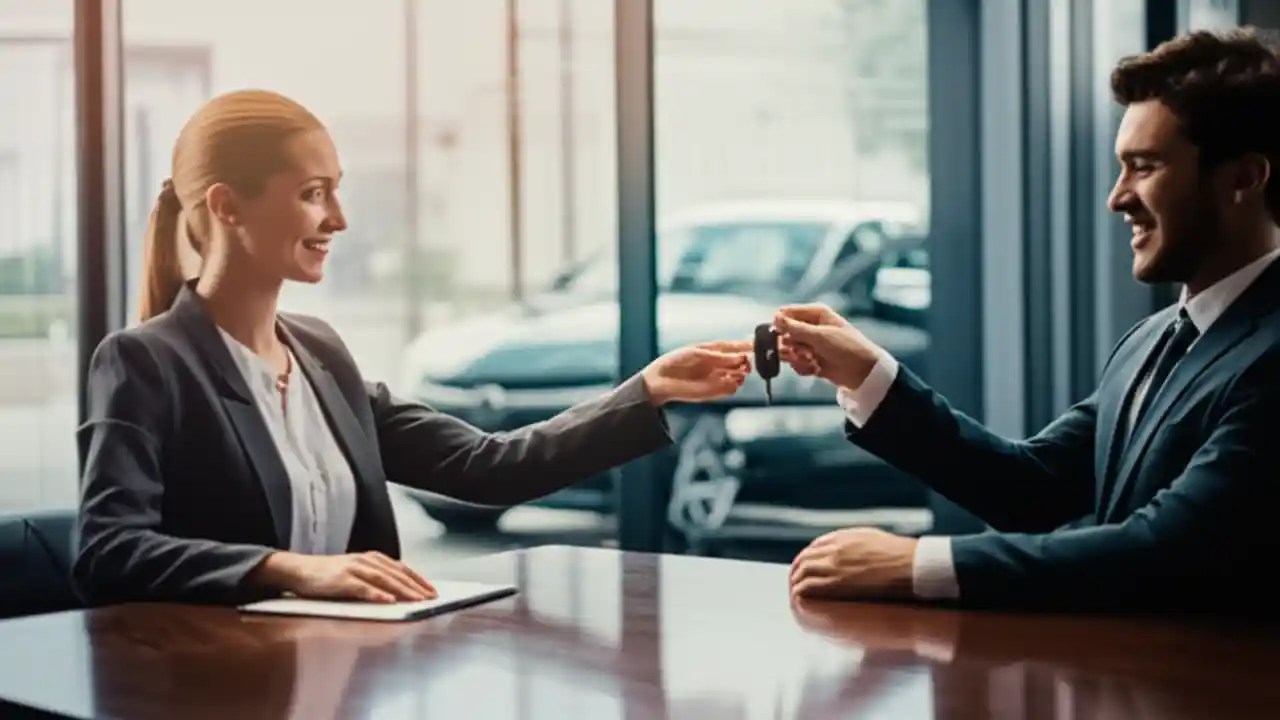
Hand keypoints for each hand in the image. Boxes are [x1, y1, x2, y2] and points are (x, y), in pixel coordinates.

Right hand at [249, 551, 437, 602]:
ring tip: (417, 600)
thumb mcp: (357, 572)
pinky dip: (377, 594)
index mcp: (372, 558)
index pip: (402, 568)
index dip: (419, 579)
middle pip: (396, 574)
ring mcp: (353, 569)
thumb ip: (376, 578)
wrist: (298, 570)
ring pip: (384, 580)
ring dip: (402, 591)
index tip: (433, 590)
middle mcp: (366, 561)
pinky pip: (362, 588)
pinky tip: (388, 601)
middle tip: (431, 599)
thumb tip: (401, 592)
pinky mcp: (340, 581)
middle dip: (416, 587)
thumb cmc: (329, 576)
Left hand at [641, 339, 751, 404]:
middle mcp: (721, 364)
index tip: (759, 346)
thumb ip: (719, 356)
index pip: (739, 346)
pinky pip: (732, 389)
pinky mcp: (716, 391)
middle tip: (745, 363)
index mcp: (717, 350)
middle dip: (748, 362)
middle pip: (744, 362)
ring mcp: (720, 378)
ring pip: (740, 376)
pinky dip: (732, 385)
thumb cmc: (676, 362)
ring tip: (733, 372)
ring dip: (741, 374)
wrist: (661, 381)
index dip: (750, 346)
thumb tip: (740, 357)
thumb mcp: (697, 354)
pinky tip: (725, 381)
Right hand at [772, 304, 882, 390]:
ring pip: (789, 350)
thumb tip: (775, 317)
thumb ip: (795, 327)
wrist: (863, 371)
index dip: (780, 324)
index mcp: (815, 314)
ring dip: (796, 358)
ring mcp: (811, 344)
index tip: (778, 335)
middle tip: (799, 351)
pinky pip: (796, 363)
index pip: (786, 313)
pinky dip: (803, 367)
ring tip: (810, 360)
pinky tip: (815, 369)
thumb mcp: (819, 335)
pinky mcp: (811, 360)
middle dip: (790, 345)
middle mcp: (811, 327)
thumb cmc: (846, 347)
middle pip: (785, 334)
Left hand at [789, 527, 916, 599]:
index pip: (815, 547)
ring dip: (796, 583)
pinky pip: (806, 589)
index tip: (805, 567)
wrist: (912, 567)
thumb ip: (860, 542)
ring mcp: (832, 567)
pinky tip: (799, 602)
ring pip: (801, 574)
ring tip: (795, 595)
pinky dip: (800, 594)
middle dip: (797, 571)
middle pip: (804, 560)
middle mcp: (834, 550)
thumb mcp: (877, 539)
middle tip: (795, 583)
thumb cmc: (902, 557)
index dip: (807, 559)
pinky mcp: (833, 585)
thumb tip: (857, 550)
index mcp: (844, 538)